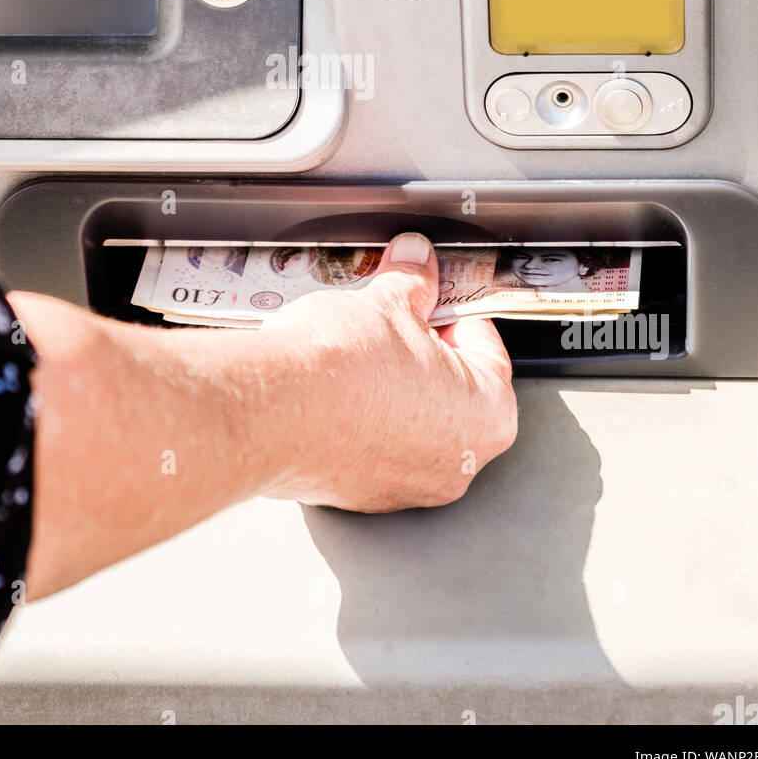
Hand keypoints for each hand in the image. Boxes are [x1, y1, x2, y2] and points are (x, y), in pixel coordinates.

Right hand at [262, 232, 517, 511]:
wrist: (270, 410)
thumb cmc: (340, 368)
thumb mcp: (388, 302)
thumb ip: (413, 282)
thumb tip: (417, 263)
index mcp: (487, 416)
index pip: (487, 351)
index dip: (452, 314)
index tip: (429, 300)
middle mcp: (454, 464)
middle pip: (452, 392)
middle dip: (422, 353)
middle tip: (392, 323)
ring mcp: (405, 487)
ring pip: (411, 424)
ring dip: (390, 389)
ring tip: (357, 355)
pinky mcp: (358, 495)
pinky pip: (372, 448)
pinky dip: (358, 421)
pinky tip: (334, 391)